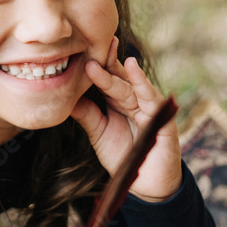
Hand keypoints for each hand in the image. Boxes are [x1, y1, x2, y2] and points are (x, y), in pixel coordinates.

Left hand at [70, 37, 182, 201]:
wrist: (146, 185)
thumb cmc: (123, 156)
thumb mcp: (98, 133)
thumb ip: (86, 113)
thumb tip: (64, 95)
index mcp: (117, 102)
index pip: (106, 78)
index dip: (95, 64)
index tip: (79, 47)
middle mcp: (133, 100)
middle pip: (118, 76)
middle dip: (105, 59)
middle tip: (91, 41)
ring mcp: (148, 107)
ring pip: (130, 84)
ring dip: (118, 69)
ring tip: (109, 49)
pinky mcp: (162, 117)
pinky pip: (151, 97)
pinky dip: (142, 82)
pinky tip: (133, 67)